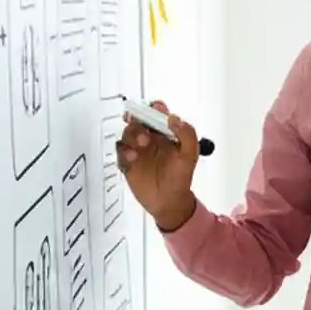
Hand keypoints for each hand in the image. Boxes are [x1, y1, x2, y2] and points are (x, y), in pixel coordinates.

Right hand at [116, 100, 200, 230]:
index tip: (155, 107)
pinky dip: (124, 152)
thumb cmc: (180, 177)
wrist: (169, 202)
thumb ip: (186, 135)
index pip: (158, 114)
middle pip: (139, 120)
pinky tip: (132, 157)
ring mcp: (138, 149)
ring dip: (132, 135)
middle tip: (146, 129)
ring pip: (128, 133)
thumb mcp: (190, 155)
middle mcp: (150, 138)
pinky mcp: (127, 162)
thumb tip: (175, 119)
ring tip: (141, 144)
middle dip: (139, 120)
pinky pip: (120, 151)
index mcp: (166, 133)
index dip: (155, 108)